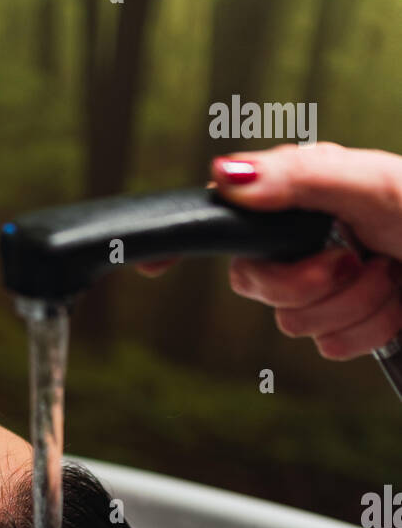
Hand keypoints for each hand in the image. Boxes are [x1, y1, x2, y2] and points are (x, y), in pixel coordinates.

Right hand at [136, 142, 401, 359]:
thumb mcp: (368, 182)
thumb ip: (295, 179)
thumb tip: (225, 178)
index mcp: (303, 200)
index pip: (228, 219)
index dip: (184, 243)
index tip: (148, 266)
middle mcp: (307, 243)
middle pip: (254, 285)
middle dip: (307, 282)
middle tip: (351, 257)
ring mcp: (327, 288)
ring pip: (293, 324)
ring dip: (351, 305)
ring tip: (388, 274)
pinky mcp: (350, 327)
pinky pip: (329, 349)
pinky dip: (367, 329)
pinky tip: (394, 301)